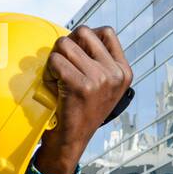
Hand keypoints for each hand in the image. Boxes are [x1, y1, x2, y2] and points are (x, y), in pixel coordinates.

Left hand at [33, 25, 132, 173]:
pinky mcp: (81, 86)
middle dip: (67, 46)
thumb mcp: (102, 85)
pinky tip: (53, 86)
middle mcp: (115, 74)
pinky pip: (55, 61)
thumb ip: (99, 60)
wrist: (71, 142)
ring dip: (55, 60)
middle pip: (83, 32)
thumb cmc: (80, 110)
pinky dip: (48, 72)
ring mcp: (100, 79)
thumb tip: (80, 33)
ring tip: (57, 79)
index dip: (85, 38)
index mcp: (124, 71)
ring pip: (64, 44)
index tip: (77, 56)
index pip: (106, 31)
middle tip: (63, 67)